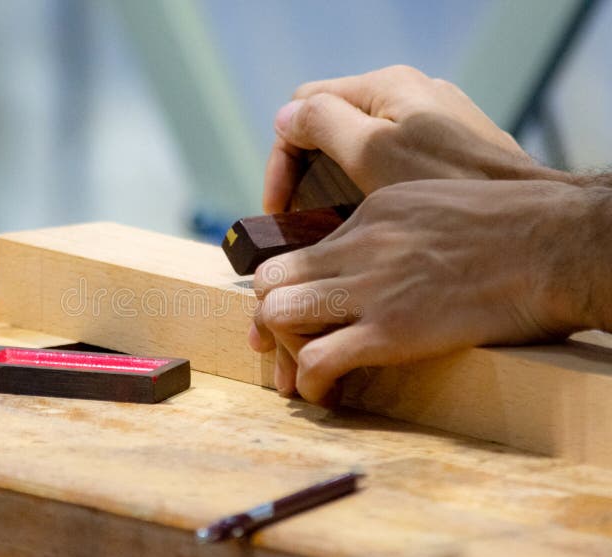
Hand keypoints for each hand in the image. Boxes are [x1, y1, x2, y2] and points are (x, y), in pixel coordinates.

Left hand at [250, 179, 605, 403]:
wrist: (554, 246)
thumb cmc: (512, 225)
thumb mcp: (434, 203)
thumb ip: (393, 228)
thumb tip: (376, 258)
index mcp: (369, 216)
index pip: (296, 252)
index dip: (287, 285)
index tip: (297, 308)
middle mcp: (358, 248)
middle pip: (270, 280)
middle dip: (270, 314)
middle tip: (291, 340)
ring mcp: (370, 289)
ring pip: (279, 313)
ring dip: (283, 346)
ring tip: (304, 366)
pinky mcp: (390, 331)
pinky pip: (317, 358)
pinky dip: (309, 381)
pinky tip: (323, 391)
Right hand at [264, 65, 568, 212]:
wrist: (526, 224)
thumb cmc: (449, 186)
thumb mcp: (373, 152)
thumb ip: (323, 124)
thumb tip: (285, 116)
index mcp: (386, 86)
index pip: (306, 105)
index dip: (282, 156)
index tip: (277, 207)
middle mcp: (408, 95)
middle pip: (330, 125)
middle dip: (305, 172)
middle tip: (298, 220)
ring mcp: (429, 122)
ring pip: (357, 144)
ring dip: (332, 181)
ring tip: (328, 223)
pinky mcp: (446, 151)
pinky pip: (388, 160)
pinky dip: (364, 185)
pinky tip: (367, 218)